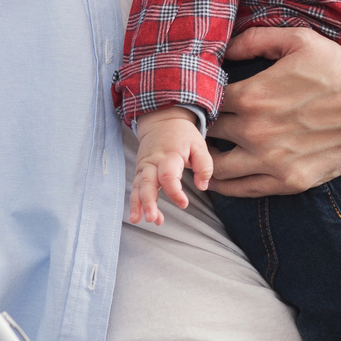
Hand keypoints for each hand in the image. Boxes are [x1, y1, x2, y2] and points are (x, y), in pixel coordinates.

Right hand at [130, 109, 212, 224]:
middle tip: (152, 219)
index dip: (174, 192)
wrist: (161, 120)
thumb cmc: (182, 135)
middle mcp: (153, 161)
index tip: (184, 204)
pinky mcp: (140, 171)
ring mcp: (144, 166)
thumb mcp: (199, 144)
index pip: (168, 176)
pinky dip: (135, 202)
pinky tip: (136, 217)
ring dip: (138, 204)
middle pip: (148, 182)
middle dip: (148, 202)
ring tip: (137, 220)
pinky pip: (136, 188)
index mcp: (169, 155)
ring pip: (138, 186)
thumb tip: (203, 186)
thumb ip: (204, 165)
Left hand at [204, 26, 340, 196]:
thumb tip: (224, 46)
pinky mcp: (287, 182)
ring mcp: (270, 161)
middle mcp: (254, 132)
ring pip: (215, 169)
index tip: (197, 100)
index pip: (202, 104)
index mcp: (251, 95)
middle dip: (197, 131)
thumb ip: (254, 39)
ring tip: (203, 153)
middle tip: (195, 127)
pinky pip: (241, 190)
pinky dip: (225, 184)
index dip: (196, 101)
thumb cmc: (338, 70)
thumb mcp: (297, 40)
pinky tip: (222, 173)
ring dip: (204, 161)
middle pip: (203, 138)